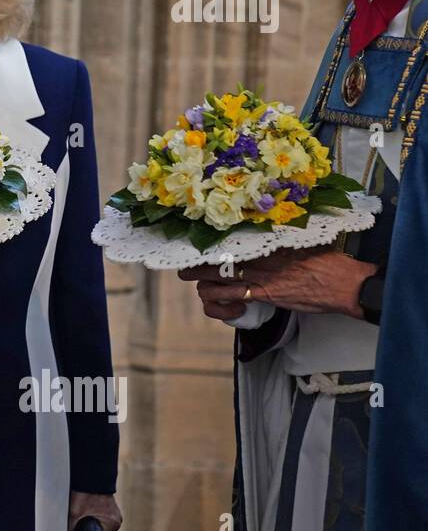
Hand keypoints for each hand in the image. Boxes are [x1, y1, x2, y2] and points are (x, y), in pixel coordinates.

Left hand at [68, 491, 121, 530]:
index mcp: (113, 523)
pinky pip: (101, 519)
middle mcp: (116, 520)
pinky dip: (93, 520)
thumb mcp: (75, 512)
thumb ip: (70, 529)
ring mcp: (113, 513)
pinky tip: (84, 520)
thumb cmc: (85, 491)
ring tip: (79, 529)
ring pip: (100, 527)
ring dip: (91, 528)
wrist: (90, 472)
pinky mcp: (108, 507)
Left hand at [178, 248, 376, 320]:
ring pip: (217, 278)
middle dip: (196, 265)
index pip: (228, 241)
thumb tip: (276, 226)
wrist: (346, 283)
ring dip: (203, 284)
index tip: (196, 246)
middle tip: (184, 267)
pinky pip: (232, 297)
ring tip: (198, 286)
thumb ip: (286, 236)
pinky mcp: (264, 295)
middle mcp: (258, 256)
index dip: (209, 245)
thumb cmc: (328, 262)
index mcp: (266, 242)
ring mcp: (260, 276)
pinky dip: (221, 302)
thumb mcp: (305, 241)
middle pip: (215, 258)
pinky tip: (221, 304)